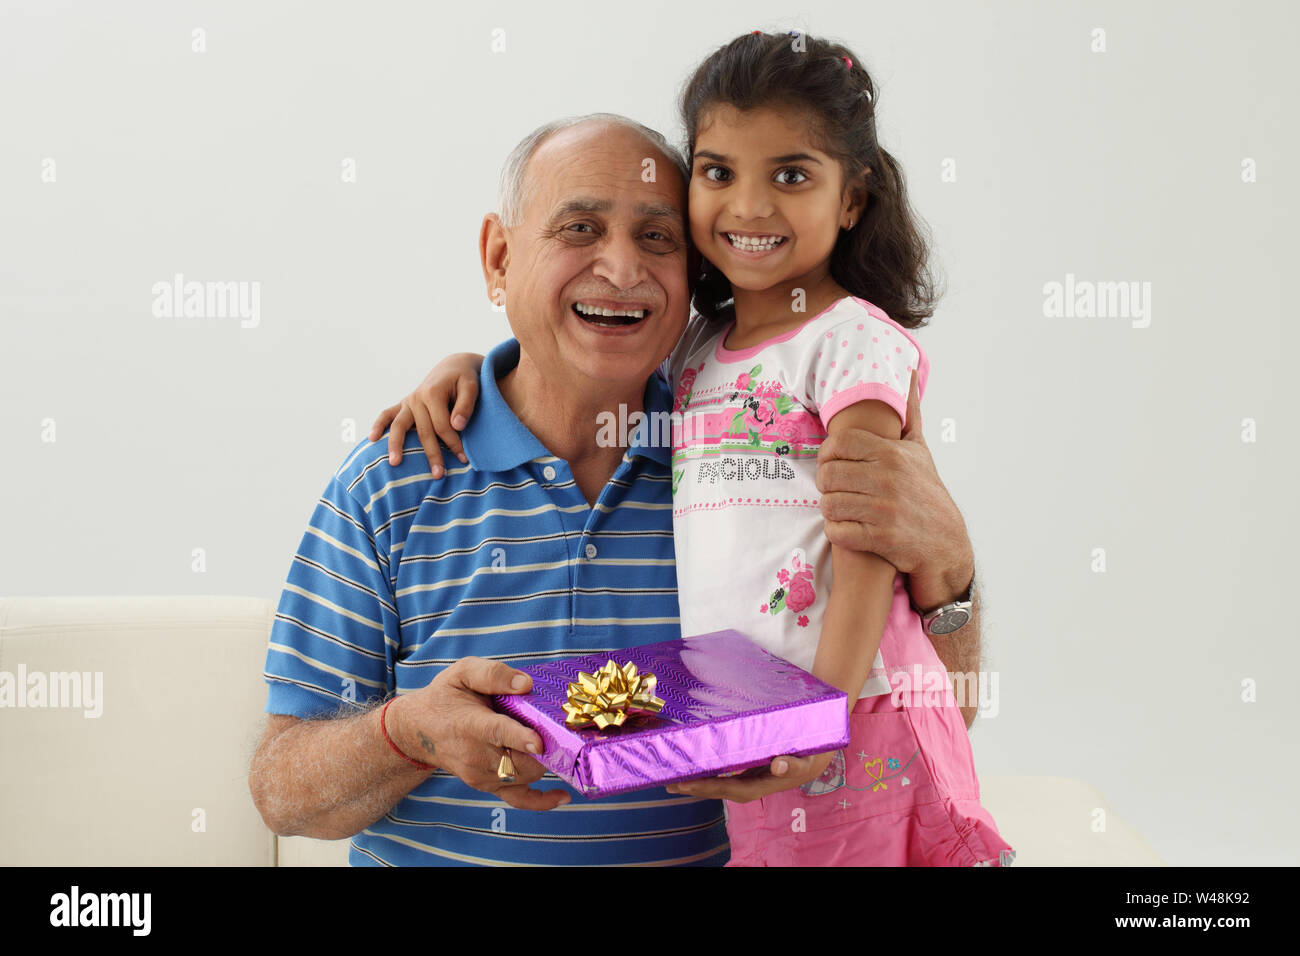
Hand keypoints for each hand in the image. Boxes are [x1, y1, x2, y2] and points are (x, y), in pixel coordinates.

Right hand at [367, 353, 484, 475]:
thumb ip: (465, 406)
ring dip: (396, 445)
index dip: (454, 443)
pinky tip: (372, 439)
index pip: (443, 425)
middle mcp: (417, 398)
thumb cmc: (464, 380)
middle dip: (432, 454)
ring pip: (399, 426)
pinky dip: (378, 425)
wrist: (452, 368)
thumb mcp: (471, 386)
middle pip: (423, 431)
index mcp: (434, 393)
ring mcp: (408, 402)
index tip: (464, 458)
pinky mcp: (403, 405)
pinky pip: (387, 415)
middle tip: (438, 475)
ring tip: (395, 463)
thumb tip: (457, 425)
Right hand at [387, 657, 569, 810]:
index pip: (498, 733)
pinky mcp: (488, 786)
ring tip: (562, 745)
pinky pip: (517, 799)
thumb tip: (525, 684)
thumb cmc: (445, 697)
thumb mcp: (463, 673)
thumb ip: (493, 674)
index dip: (520, 738)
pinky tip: (562, 796)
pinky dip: (541, 801)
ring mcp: (482, 775)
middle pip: (518, 761)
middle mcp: (476, 755)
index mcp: (471, 724)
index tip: (538, 741)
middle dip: (545, 750)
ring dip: (544, 764)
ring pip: (523, 777)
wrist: (419, 730)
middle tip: (565, 732)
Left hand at [663, 751, 834, 803]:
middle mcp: (753, 785)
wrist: (820, 754)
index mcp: (763, 784)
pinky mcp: (747, 771)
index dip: (710, 787)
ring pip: (718, 783)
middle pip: (719, 789)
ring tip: (672, 779)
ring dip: (696, 783)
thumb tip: (777, 764)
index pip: (731, 788)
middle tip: (669, 783)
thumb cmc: (812, 755)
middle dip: (695, 788)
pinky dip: (707, 773)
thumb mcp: (807, 758)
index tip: (689, 783)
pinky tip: (694, 768)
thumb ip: (793, 764)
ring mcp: (748, 779)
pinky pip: (724, 775)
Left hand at [815, 368, 972, 602]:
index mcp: (893, 454)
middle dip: (825, 483)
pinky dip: (836, 531)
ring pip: (828, 503)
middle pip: (828, 474)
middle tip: (834, 487)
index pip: (840, 443)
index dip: (827, 452)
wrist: (945, 542)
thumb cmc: (926, 491)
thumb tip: (907, 374)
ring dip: (829, 508)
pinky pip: (836, 531)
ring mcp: (883, 509)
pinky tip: (846, 527)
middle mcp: (888, 479)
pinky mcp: (880, 537)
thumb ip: (910, 413)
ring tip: (839, 506)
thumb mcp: (920, 450)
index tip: (832, 462)